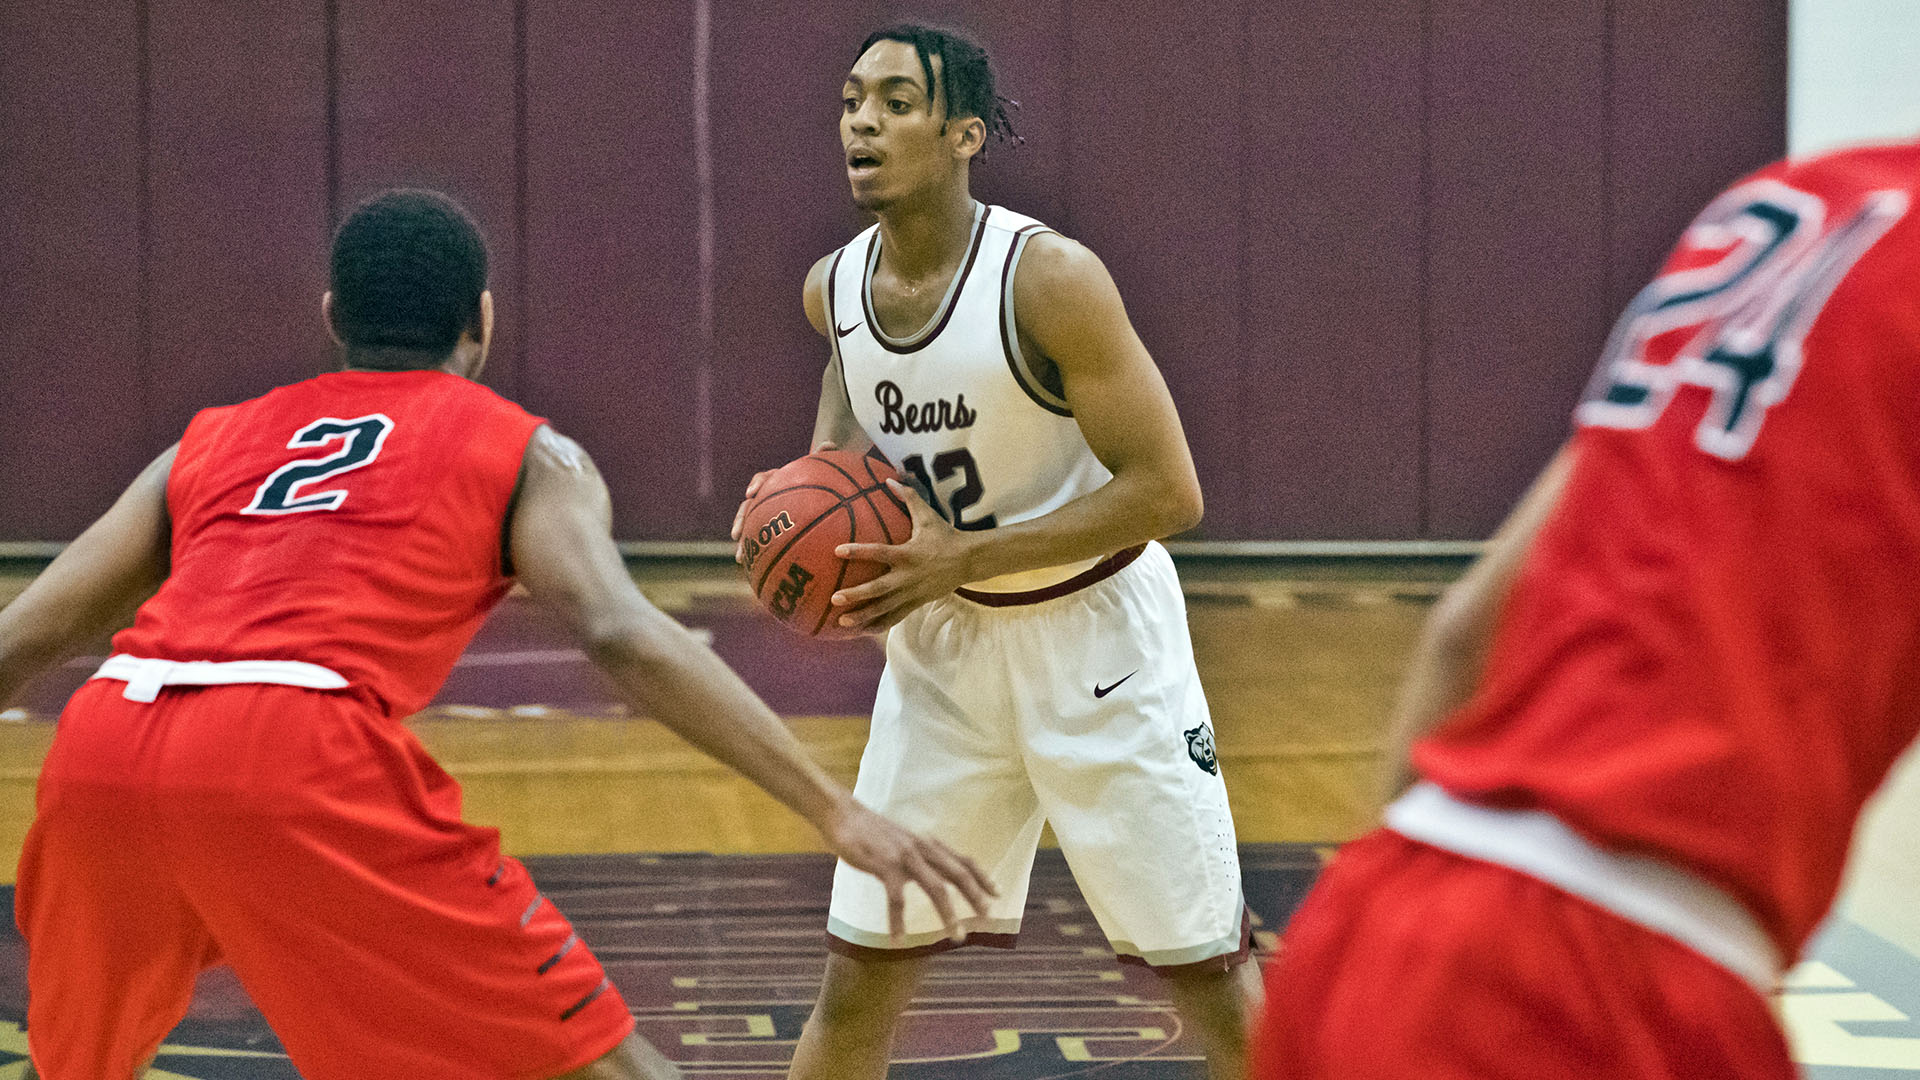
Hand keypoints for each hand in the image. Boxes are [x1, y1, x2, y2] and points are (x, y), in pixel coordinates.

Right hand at [731, 441, 835, 562]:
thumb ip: (825, 458)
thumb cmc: (824, 481)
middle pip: (749, 507)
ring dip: (744, 543)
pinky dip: (760, 557)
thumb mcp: (826, 471)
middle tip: (737, 534)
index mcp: (778, 481)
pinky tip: (759, 573)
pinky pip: (764, 543)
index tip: (751, 493)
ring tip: (740, 558)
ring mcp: (769, 515)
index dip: (756, 485)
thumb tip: (829, 443)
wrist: (823, 495)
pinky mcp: (772, 531)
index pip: (763, 479)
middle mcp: (769, 498)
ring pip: (751, 529)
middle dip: (741, 520)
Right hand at [820, 794, 997, 944]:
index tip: (998, 894)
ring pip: (936, 888)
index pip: (964, 860)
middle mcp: (923, 848)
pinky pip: (896, 899)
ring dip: (949, 914)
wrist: (844, 814)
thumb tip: (935, 873)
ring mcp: (905, 856)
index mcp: (928, 844)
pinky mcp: (884, 865)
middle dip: (976, 897)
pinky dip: (898, 922)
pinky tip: (898, 939)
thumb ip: (921, 856)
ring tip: (956, 936)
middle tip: (988, 919)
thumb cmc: (872, 832)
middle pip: (958, 874)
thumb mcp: (904, 841)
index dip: (983, 877)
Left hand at [831, 479, 974, 631]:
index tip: (837, 551)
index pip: (879, 553)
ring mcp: (912, 593)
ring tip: (842, 622)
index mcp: (907, 554)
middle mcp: (908, 577)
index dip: (858, 552)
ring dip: (863, 616)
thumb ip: (908, 497)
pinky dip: (878, 624)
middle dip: (857, 595)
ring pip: (885, 608)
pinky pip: (895, 617)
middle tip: (835, 598)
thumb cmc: (945, 535)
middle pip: (879, 589)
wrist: (969, 560)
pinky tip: (861, 631)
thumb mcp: (927, 515)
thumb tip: (890, 479)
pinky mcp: (916, 603)